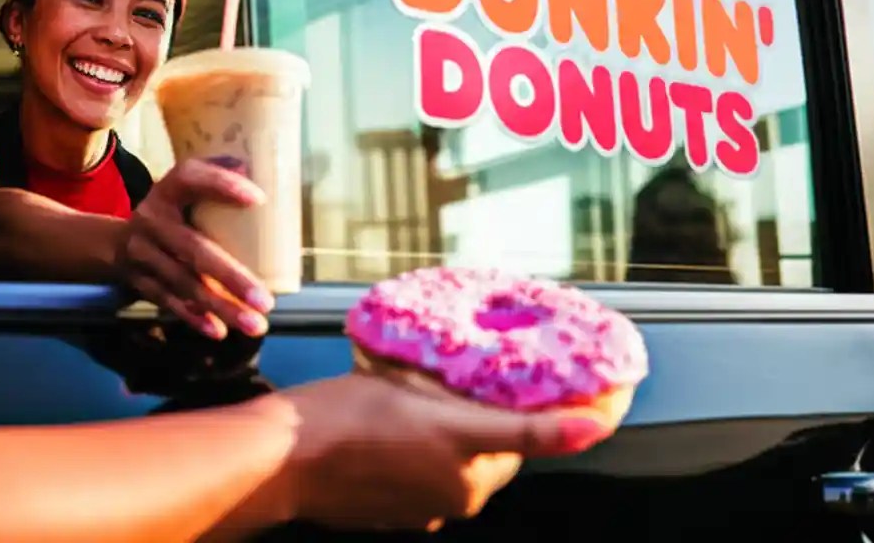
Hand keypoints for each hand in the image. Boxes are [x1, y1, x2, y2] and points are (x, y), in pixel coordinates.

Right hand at [116, 158, 273, 339]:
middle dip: (232, 277)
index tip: (258, 199)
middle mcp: (151, 221)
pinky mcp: (139, 282)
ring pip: (184, 284)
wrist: (113, 244)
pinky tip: (219, 331)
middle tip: (265, 301)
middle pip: (193, 250)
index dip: (222, 185)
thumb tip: (251, 167)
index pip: (190, 178)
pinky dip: (194, 318)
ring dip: (221, 307)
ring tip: (255, 324)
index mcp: (166, 191)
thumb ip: (214, 176)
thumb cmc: (170, 214)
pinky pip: (169, 302)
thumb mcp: (183, 189)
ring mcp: (142, 255)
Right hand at [277, 373, 613, 532]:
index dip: (563, 405)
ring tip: (431, 384)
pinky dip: (424, 445)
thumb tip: (593, 429)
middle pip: (497, 441)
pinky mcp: (392, 510)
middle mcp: (455, 498)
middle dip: (498, 405)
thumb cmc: (349, 421)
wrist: (280, 459)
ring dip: (457, 423)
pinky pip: (424, 470)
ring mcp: (420, 507)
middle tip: (486, 362)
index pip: (539, 434)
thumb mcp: (439, 406)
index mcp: (474, 474)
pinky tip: (396, 419)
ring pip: (459, 452)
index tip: (591, 381)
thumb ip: (523, 425)